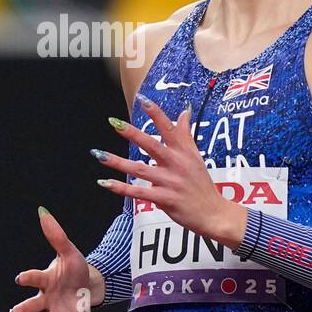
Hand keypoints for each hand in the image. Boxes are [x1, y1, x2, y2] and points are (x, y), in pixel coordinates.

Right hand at [10, 207, 92, 311]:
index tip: (20, 279)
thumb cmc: (72, 267)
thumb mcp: (68, 251)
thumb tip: (43, 211)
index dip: (28, 278)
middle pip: (32, 305)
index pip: (34, 278)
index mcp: (45, 280)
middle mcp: (46, 299)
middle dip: (23, 309)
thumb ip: (56, 234)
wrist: (86, 283)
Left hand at [93, 93, 243, 245]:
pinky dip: (121, 188)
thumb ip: (186, 134)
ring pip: (139, 169)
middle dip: (131, 133)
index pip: (169, 128)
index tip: (142, 99)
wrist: (213, 213)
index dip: (156, 113)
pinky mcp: (165, 199)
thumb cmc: (202, 184)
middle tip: (114, 123)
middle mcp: (177, 164)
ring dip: (117, 162)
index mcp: (184, 152)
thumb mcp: (196, 156)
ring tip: (98, 154)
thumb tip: (184, 111)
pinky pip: (138, 192)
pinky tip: (105, 183)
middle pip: (151, 145)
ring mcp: (170, 182)